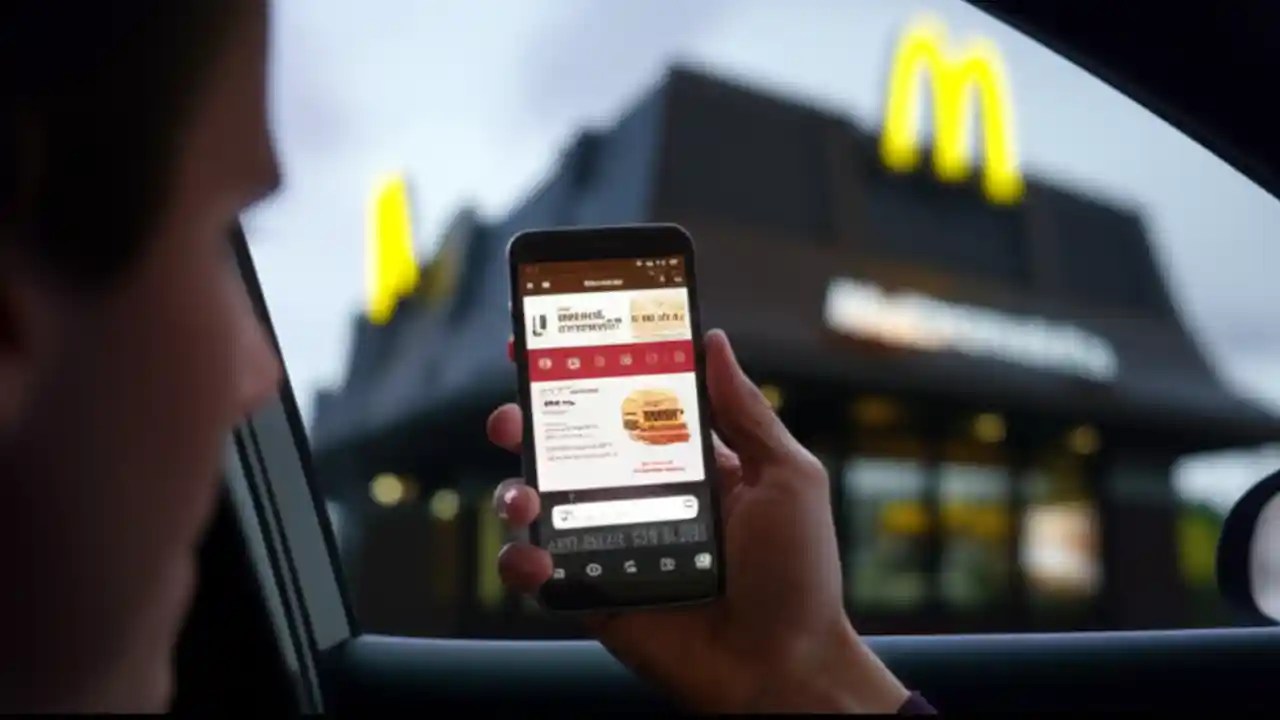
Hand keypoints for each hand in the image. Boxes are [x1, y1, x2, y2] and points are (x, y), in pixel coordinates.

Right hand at [486, 329, 908, 712]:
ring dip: (513, 490)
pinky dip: (520, 560)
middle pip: (565, 446)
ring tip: (524, 497)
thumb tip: (714, 341)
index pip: (622, 403)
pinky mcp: (591, 593)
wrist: (784, 667)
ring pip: (538, 503)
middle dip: (526, 422)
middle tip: (513, 415)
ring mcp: (609, 544)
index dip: (583, 372)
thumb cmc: (799, 574)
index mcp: (683, 461)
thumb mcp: (787, 478)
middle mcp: (639, 495)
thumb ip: (746, 412)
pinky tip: (537, 557)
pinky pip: (536, 570)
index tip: (547, 344)